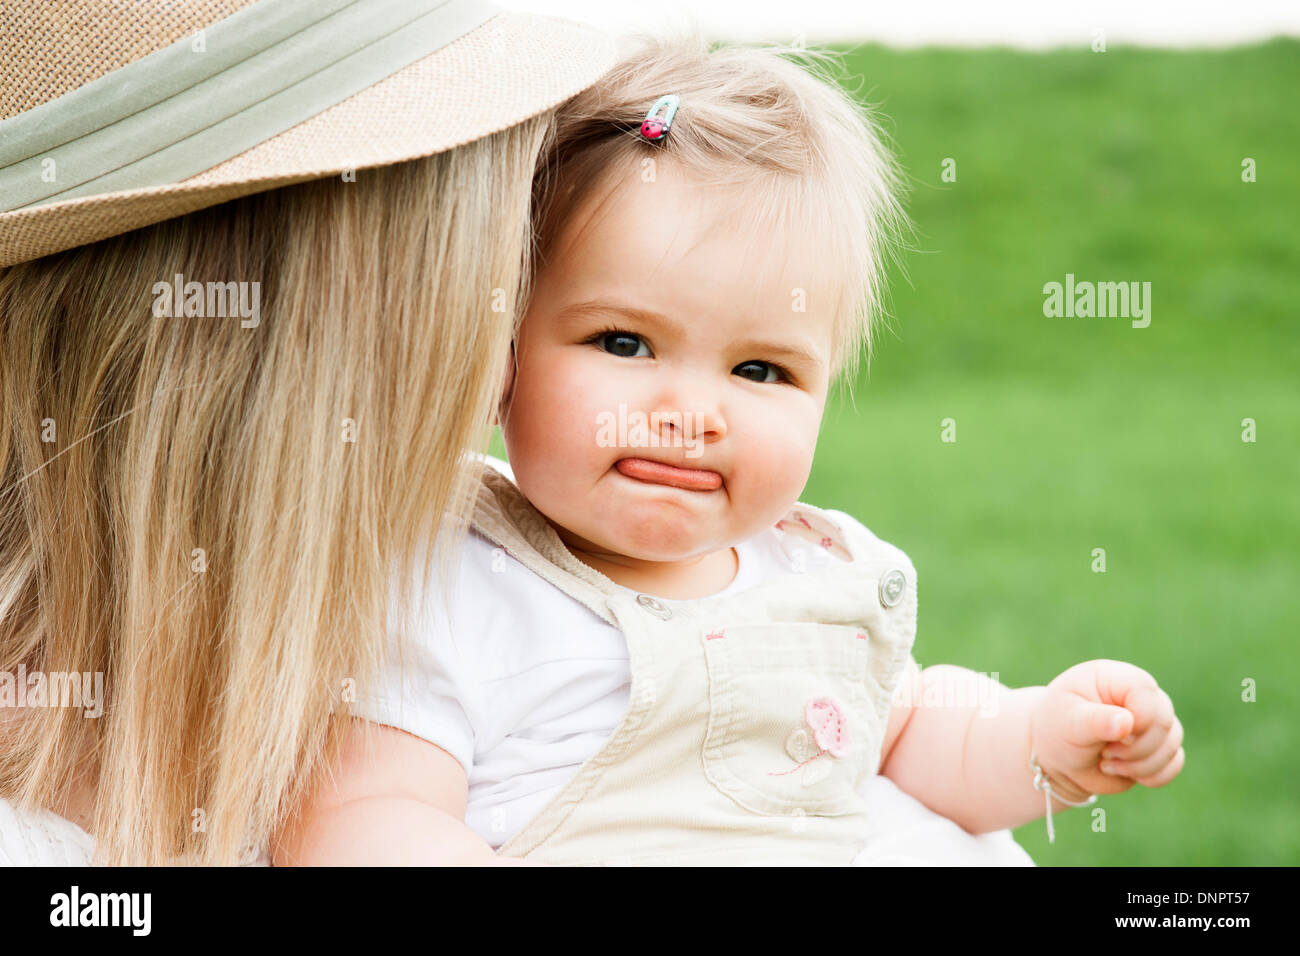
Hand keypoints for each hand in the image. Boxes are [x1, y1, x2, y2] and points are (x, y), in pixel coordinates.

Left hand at [1029, 659, 1184, 799]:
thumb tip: (1127, 723)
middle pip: (1164, 722)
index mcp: (1117, 679)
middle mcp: (1141, 697)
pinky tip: (1123, 772)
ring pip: (1172, 745)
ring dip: (1141, 765)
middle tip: (1105, 753)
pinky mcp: (1158, 748)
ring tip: (1107, 762)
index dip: (1139, 720)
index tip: (1115, 736)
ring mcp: (1152, 723)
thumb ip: (1096, 720)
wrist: (1058, 757)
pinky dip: (1153, 776)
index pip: (1146, 693)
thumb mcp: (1068, 722)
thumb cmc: (1057, 729)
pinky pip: (1175, 763)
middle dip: (1136, 749)